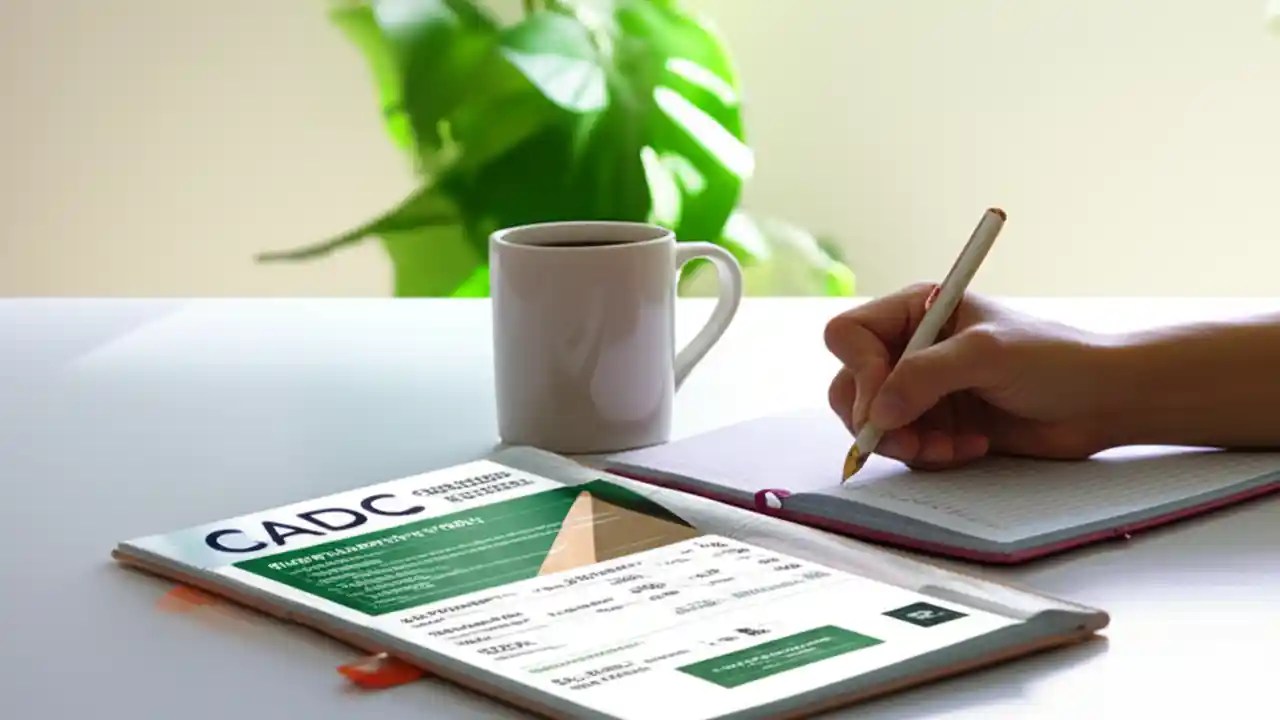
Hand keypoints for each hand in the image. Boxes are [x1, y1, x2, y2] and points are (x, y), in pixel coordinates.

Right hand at [824, 283, 1116, 468]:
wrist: (1103, 401)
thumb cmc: (1055, 360)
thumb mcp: (986, 355)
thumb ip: (924, 376)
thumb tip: (875, 414)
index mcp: (917, 311)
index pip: (849, 336)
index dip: (859, 372)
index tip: (885, 405)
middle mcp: (912, 346)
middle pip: (851, 385)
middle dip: (875, 419)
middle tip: (909, 442)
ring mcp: (923, 388)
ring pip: (874, 422)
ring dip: (906, 442)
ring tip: (950, 448)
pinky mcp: (939, 423)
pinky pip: (905, 445)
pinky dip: (929, 454)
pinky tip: (971, 446)